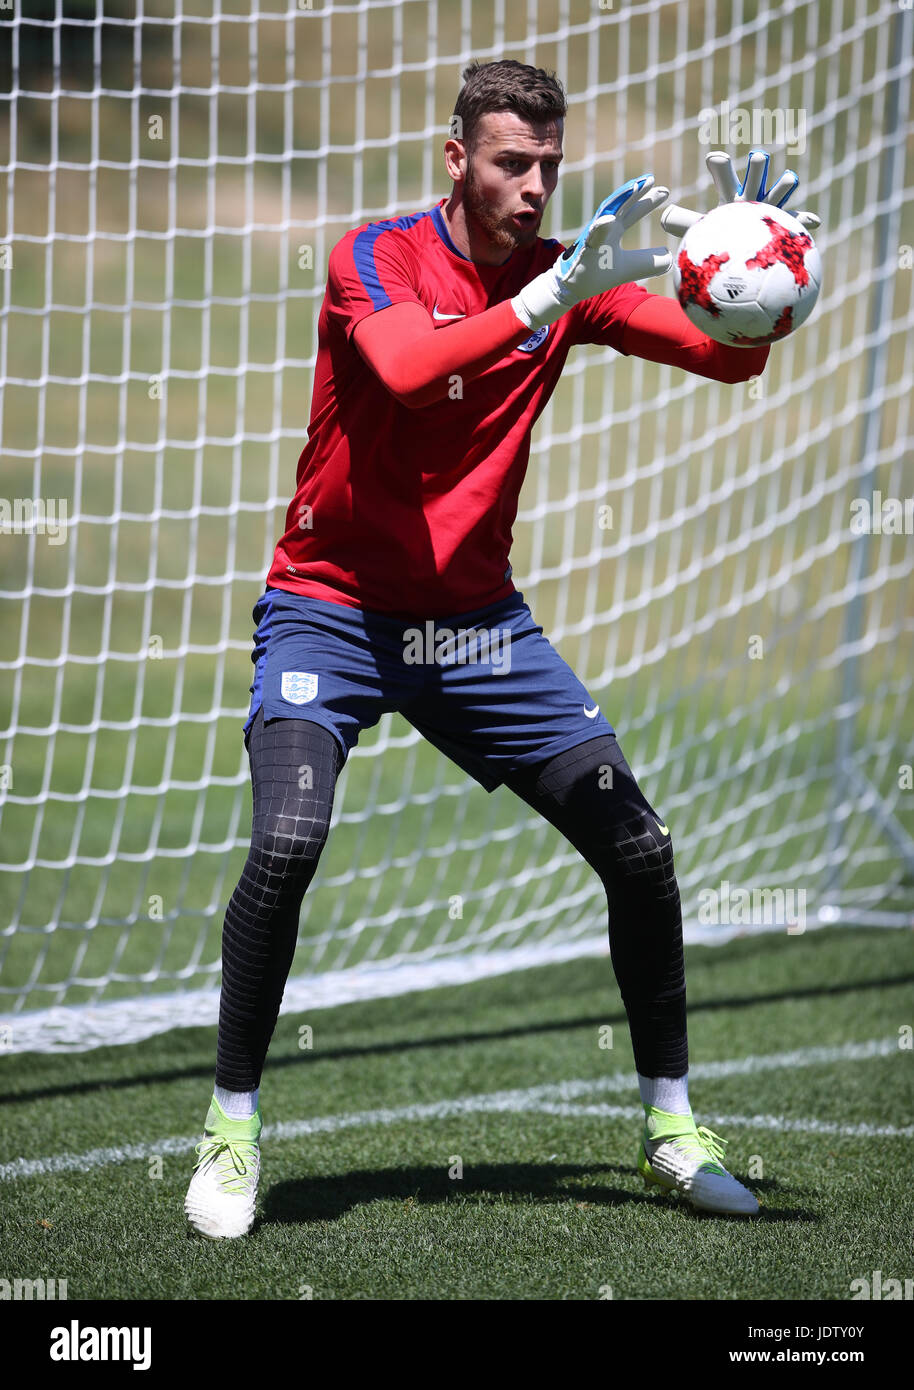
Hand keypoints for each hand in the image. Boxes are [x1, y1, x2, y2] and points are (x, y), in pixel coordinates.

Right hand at [512, 175, 672, 330]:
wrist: (570, 287)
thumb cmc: (597, 274)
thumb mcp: (629, 268)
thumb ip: (648, 261)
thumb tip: (669, 257)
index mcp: (613, 229)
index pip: (632, 211)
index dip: (647, 201)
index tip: (665, 192)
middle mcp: (602, 227)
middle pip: (620, 205)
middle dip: (634, 191)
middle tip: (651, 179)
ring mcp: (591, 236)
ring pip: (605, 213)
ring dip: (619, 200)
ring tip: (635, 188)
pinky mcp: (583, 249)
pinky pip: (591, 236)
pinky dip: (600, 227)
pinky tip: (609, 220)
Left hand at [660, 149, 819, 236]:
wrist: (745, 243)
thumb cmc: (722, 233)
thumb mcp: (701, 228)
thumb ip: (683, 220)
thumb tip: (663, 217)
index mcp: (733, 194)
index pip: (725, 177)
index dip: (720, 168)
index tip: (714, 158)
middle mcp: (754, 194)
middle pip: (757, 174)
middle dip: (758, 165)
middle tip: (758, 156)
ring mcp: (772, 206)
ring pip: (780, 190)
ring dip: (785, 184)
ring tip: (789, 179)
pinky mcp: (785, 222)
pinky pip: (796, 220)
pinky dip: (804, 219)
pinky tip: (812, 220)